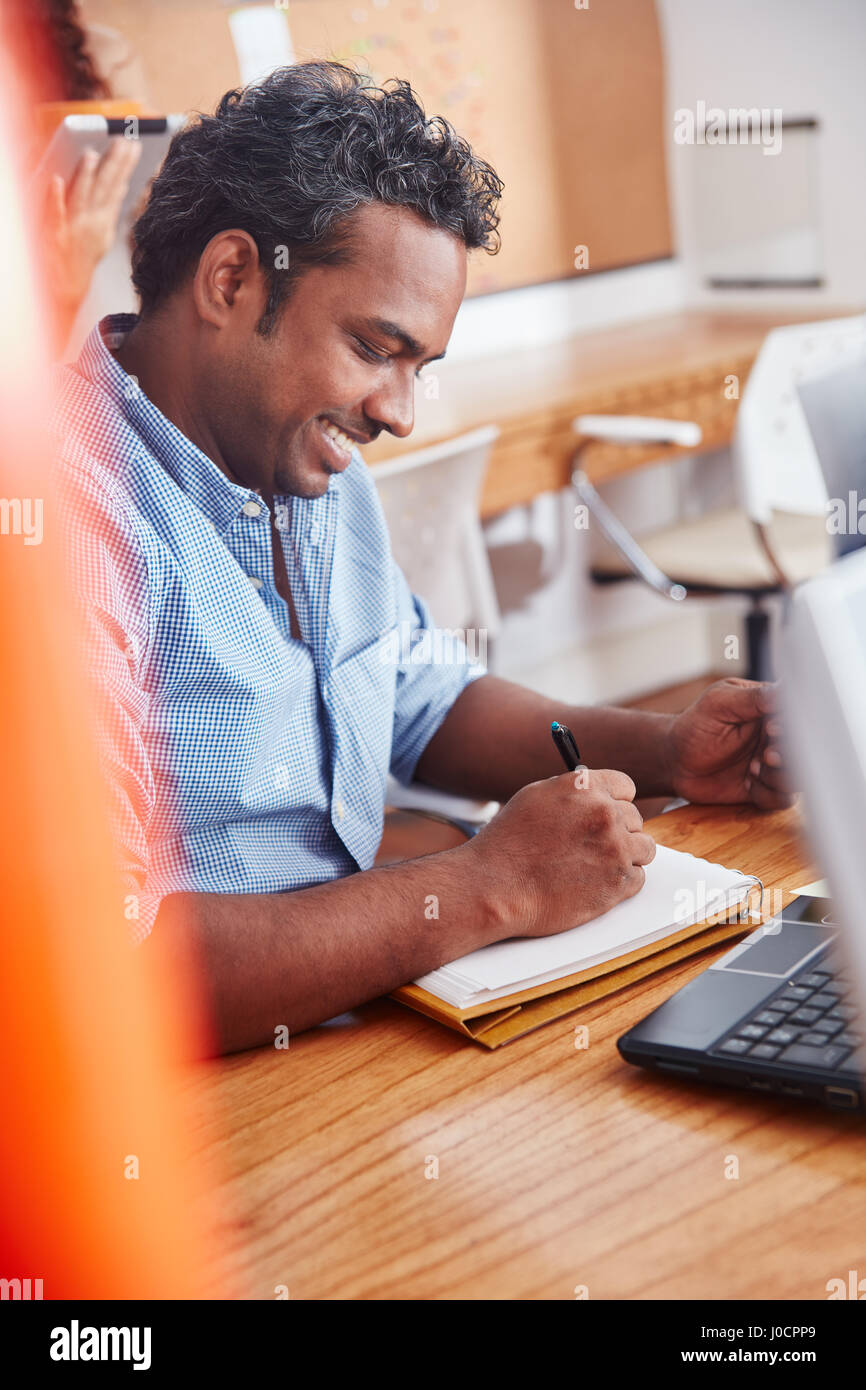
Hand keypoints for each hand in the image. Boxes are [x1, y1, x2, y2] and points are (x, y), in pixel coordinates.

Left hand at [41, 138, 141, 314]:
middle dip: (115, 163)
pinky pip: (53, 214)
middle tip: (125, 141)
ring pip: (81, 196)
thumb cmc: (80, 261)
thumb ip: (108, 209)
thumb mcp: (102, 236)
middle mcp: (90, 223)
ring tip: (92, 155)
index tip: (134, 146)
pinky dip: (54, 198)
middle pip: (104, 188)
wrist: (64, 289)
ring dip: (86, 176)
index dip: (126, 166)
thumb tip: (121, 185)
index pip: (116, 188)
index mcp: (103, 222)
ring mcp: (72, 229)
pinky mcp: (52, 235)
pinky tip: (54, 181)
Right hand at [466, 768, 656, 937]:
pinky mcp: (618, 883)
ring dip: (626, 856)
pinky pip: (638, 878)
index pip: (626, 787)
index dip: (615, 802)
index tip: (607, 814)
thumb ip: (573, 791)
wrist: (495, 886)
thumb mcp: (537, 797)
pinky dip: (621, 883)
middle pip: (635, 819)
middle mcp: (605, 813)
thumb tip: (595, 791)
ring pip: (644, 848)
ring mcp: (615, 849)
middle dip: (618, 831)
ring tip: (597, 865)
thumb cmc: (508, 843)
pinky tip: (595, 883)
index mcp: (586, 787)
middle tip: (593, 846)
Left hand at [665, 677, 791, 809]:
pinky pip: (782, 799)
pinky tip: (749, 783)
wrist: (675, 760)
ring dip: (779, 776)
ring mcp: (773, 765)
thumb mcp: (720, 703)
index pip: (799, 716)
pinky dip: (768, 794)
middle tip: (765, 755)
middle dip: (788, 755)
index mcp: (772, 710)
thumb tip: (790, 686)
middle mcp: (778, 738)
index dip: (792, 725)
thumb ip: (755, 698)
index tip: (771, 728)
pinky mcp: (764, 788)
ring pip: (798, 777)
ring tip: (752, 768)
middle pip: (806, 750)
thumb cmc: (695, 725)